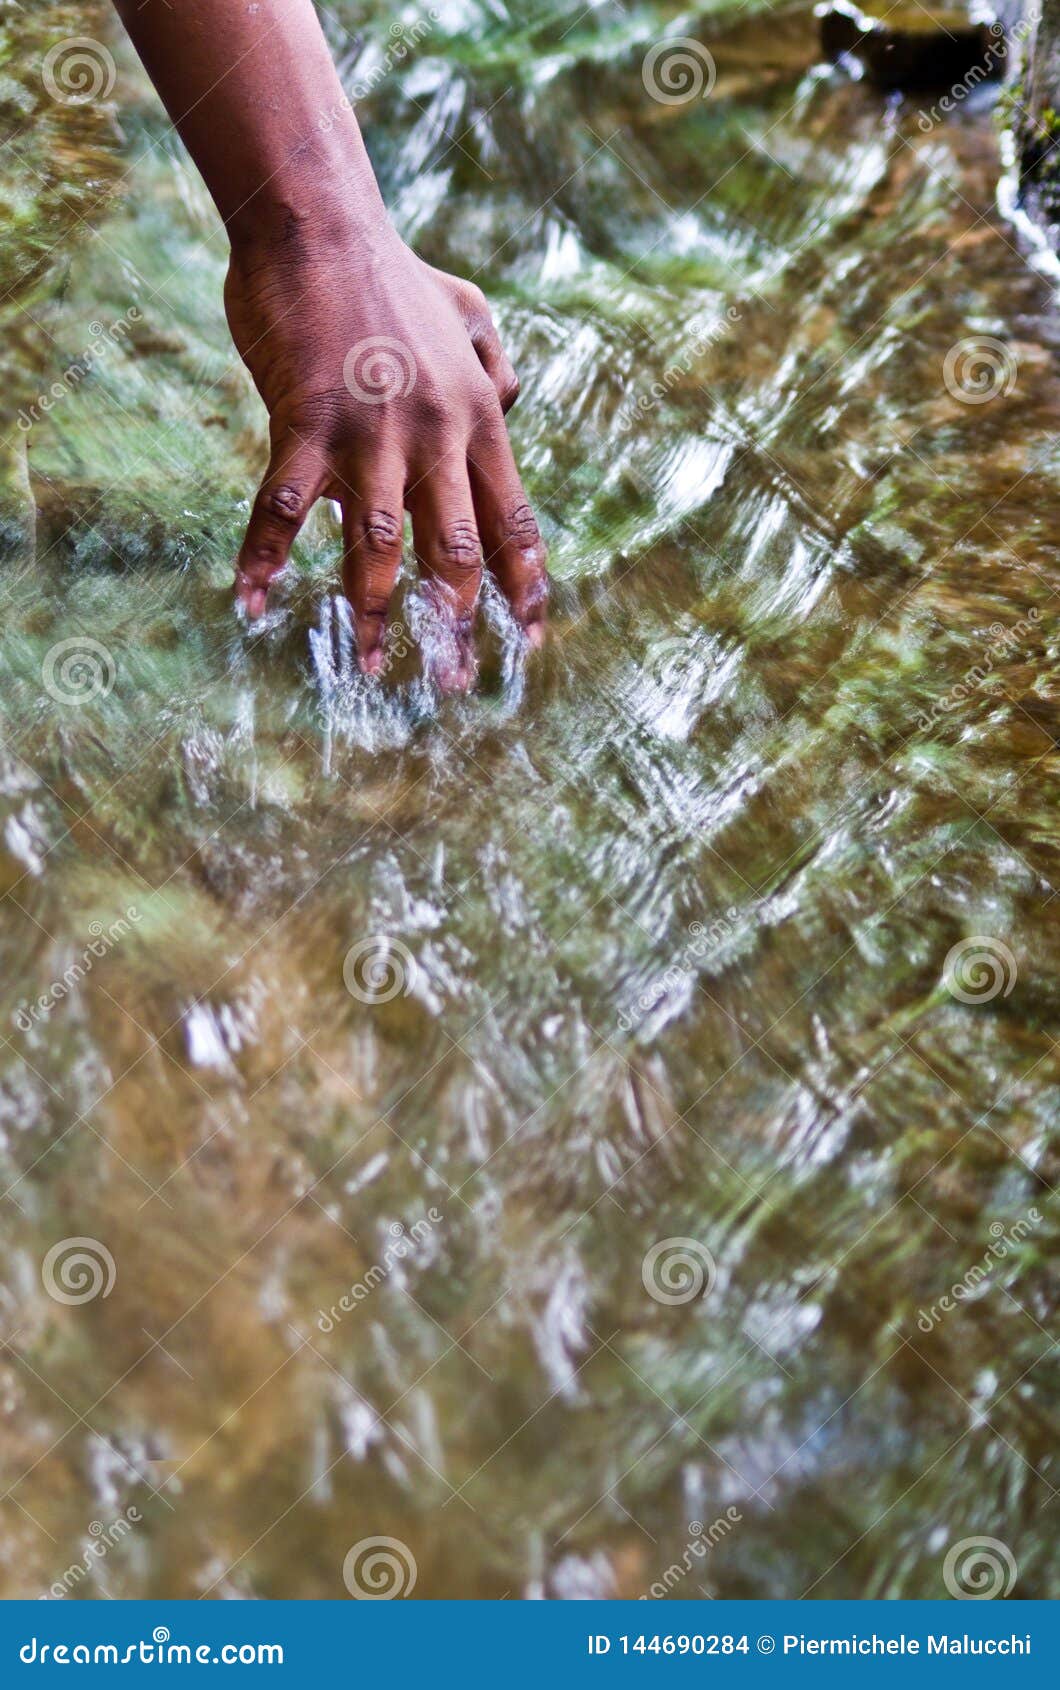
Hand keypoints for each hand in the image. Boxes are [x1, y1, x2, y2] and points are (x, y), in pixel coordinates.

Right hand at [225, 218, 547, 686]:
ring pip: (377, 543)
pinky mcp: (306, 420)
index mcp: (477, 418)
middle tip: (452, 679)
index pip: (513, 519)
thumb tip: (512, 405)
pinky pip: (284, 505)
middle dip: (455, 623)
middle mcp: (435, 433)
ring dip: (370, 611)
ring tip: (367, 663)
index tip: (530, 639)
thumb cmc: (389, 273)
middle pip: (454, 549)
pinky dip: (265, 556)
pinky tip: (252, 601)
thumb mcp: (470, 309)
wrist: (321, 224)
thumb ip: (496, 363)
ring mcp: (371, 429)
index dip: (523, 585)